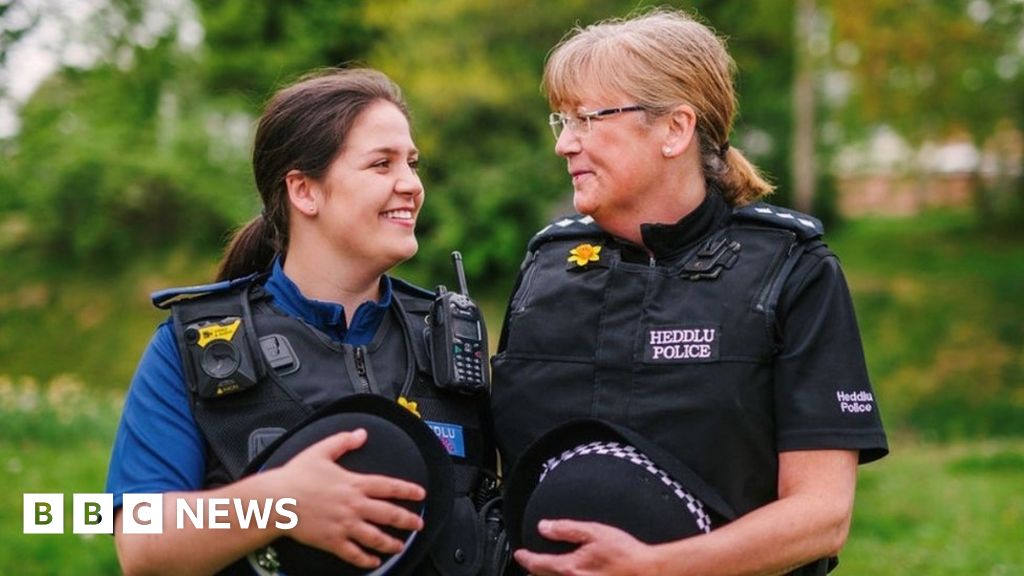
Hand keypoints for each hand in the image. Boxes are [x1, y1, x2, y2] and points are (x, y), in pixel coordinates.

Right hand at [273, 429, 426, 569]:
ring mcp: (345, 525)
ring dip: (392, 543)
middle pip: (390, 514)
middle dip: (408, 520)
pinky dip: (367, 560)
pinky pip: (354, 554)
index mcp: (355, 483)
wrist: (277, 500)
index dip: (408, 491)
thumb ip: (344, 441)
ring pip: (376, 537)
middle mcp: (354, 505)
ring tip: (400, 546)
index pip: (390, 486)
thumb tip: (361, 433)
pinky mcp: (333, 541)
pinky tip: (374, 562)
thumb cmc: (296, 476)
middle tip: (418, 525)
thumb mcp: (321, 450)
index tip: (420, 495)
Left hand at [514, 520, 656, 575]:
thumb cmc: (626, 554)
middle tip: (528, 564)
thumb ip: (566, 529)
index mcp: (570, 568)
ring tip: (543, 572)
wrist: (649, 573)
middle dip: (533, 571)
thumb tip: (544, 527)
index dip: (525, 558)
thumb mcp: (595, 532)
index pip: (538, 564)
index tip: (519, 554)